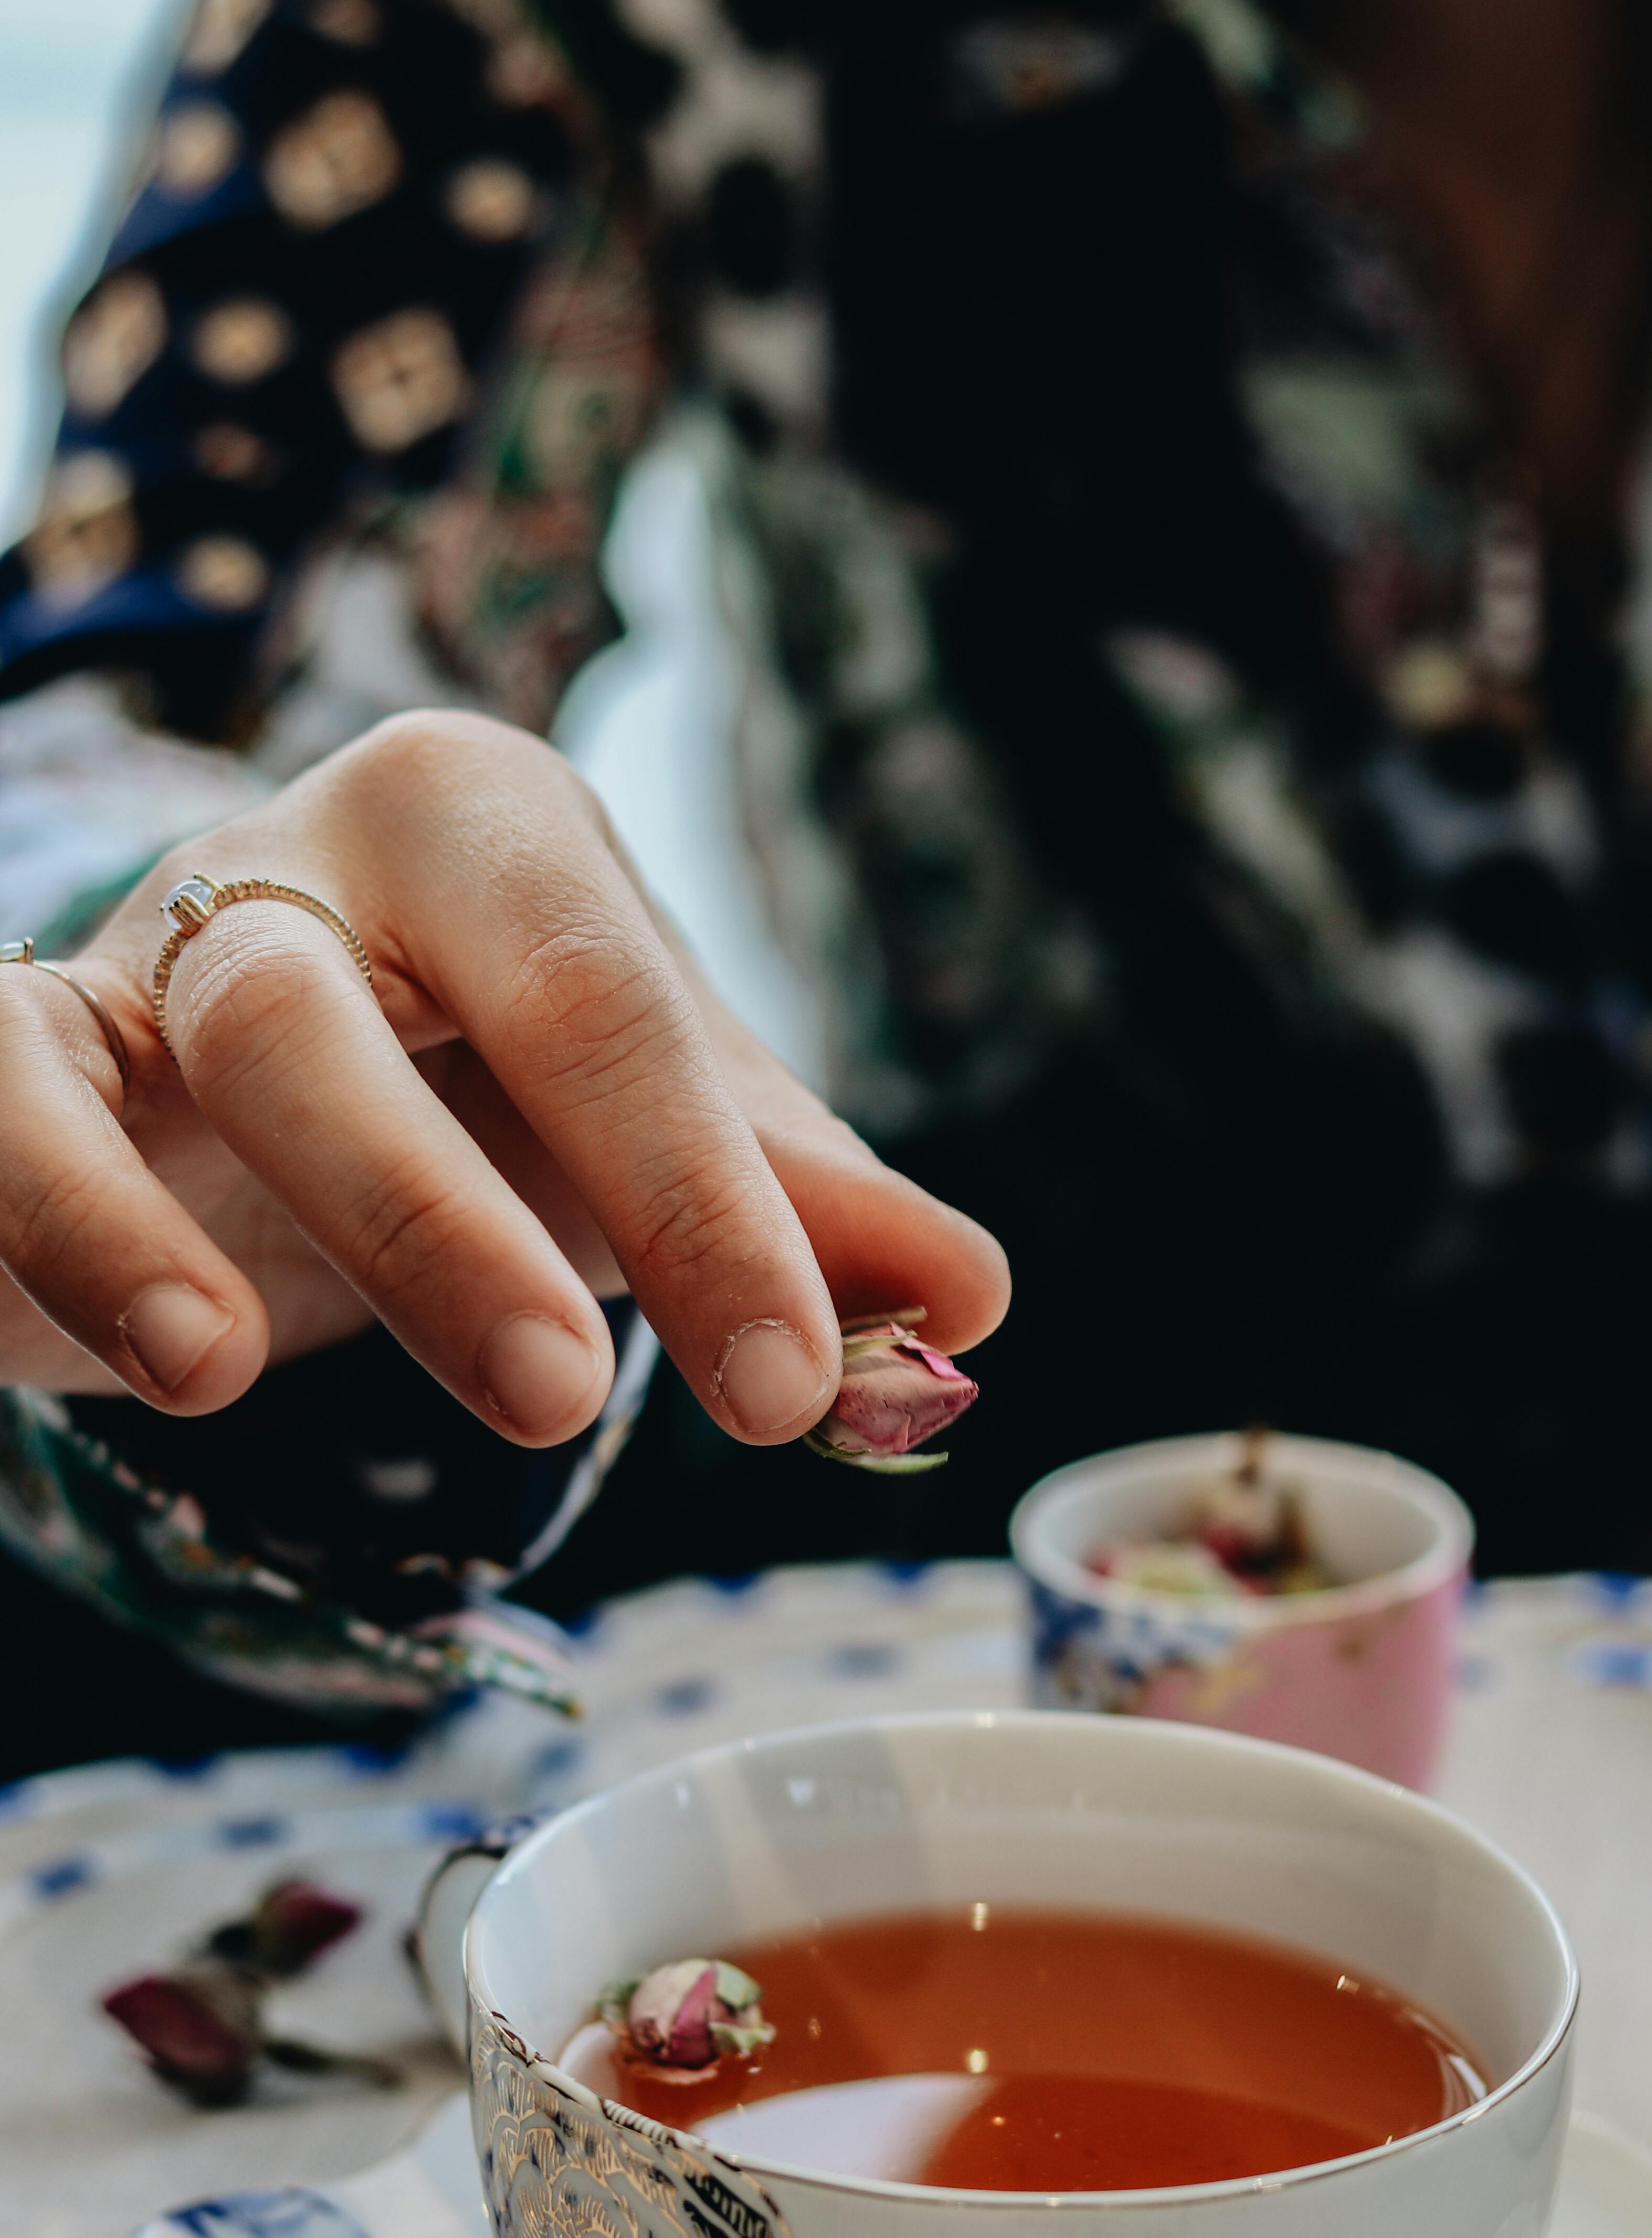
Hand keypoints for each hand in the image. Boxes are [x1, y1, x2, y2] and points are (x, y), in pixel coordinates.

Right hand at [0, 710, 1007, 1443]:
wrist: (280, 1075)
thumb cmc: (494, 1096)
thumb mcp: (648, 1146)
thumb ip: (797, 1210)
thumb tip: (970, 1298)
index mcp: (490, 838)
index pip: (603, 1009)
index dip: (699, 1198)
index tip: (789, 1383)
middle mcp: (301, 863)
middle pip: (350, 1015)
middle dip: (449, 1212)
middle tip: (567, 1399)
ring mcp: (138, 962)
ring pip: (141, 1058)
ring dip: (165, 1210)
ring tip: (222, 1375)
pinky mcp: (9, 1059)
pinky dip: (36, 1217)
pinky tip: (134, 1355)